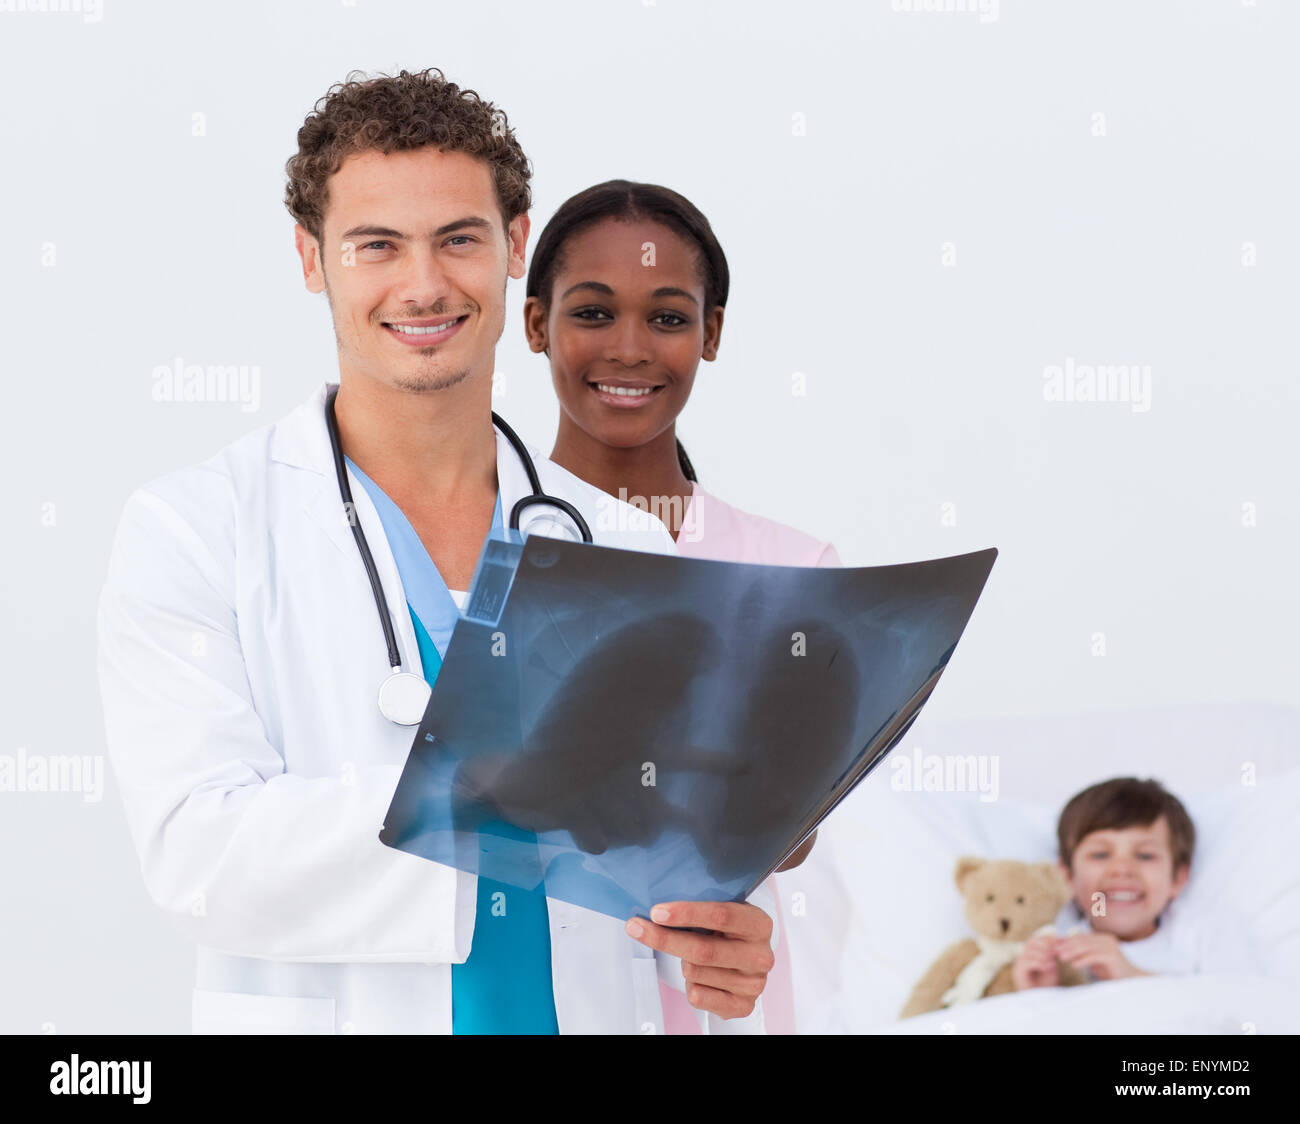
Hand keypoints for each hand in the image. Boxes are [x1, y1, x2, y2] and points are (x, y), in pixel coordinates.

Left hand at [625, 900, 774, 1019]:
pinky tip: (698, 977)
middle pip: (703, 949)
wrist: (746, 962)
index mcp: (758, 924)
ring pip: (695, 972)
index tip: (657, 912)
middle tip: (636, 928)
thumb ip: (701, 906)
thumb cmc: (727, 933)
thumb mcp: (723, 911)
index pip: (722, 915)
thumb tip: (658, 908)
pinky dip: (689, 985)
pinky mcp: (742, 1005)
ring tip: (690, 956)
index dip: (687, 913)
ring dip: (682, 964)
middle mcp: (760, 955)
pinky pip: (698, 996)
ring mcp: (754, 983)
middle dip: (664, 939)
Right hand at [1012, 934, 1061, 989]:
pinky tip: (1047, 967)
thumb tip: (1058, 941)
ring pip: (1029, 951)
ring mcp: (1019, 964)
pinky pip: (1027, 962)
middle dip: (1045, 945)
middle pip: (1031, 941)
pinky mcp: (1018, 973)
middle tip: (1055, 952)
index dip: (1047, 938)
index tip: (1060, 939)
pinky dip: (1038, 963)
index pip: (1036, 939)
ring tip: (1052, 963)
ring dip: (1043, 955)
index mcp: (1030, 954)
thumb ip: (1052, 955)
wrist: (1040, 1002)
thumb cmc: (1046, 985)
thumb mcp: (1051, 966)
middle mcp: (1023, 957)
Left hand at [1055, 931, 1147, 979]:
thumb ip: (1083, 953)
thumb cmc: (1111, 971)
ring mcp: (1109, 947)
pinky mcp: (1112, 957)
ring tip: (1061, 957)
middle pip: (1081, 940)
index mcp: (1101, 938)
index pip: (1080, 937)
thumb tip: (1063, 949)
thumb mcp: (1094, 960)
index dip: (1066, 941)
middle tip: (1054, 951)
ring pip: (1086, 947)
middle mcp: (1105, 939)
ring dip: (1071, 952)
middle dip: (1066, 945)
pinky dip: (1082, 960)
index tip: (1053, 946)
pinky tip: (1074, 965)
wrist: (1132, 980)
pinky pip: (1094, 957)